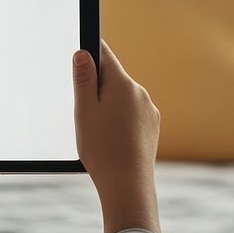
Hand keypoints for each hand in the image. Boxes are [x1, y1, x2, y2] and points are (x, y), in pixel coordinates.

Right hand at [73, 41, 161, 232]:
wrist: (128, 185)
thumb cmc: (102, 148)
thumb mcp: (84, 111)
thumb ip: (84, 79)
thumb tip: (83, 52)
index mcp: (122, 84)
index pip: (105, 54)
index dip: (91, 50)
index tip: (81, 48)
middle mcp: (140, 93)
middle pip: (113, 77)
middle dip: (97, 86)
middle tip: (81, 107)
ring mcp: (149, 110)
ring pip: (122, 97)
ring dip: (108, 104)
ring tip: (96, 130)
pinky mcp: (152, 126)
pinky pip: (131, 113)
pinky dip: (119, 119)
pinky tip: (110, 138)